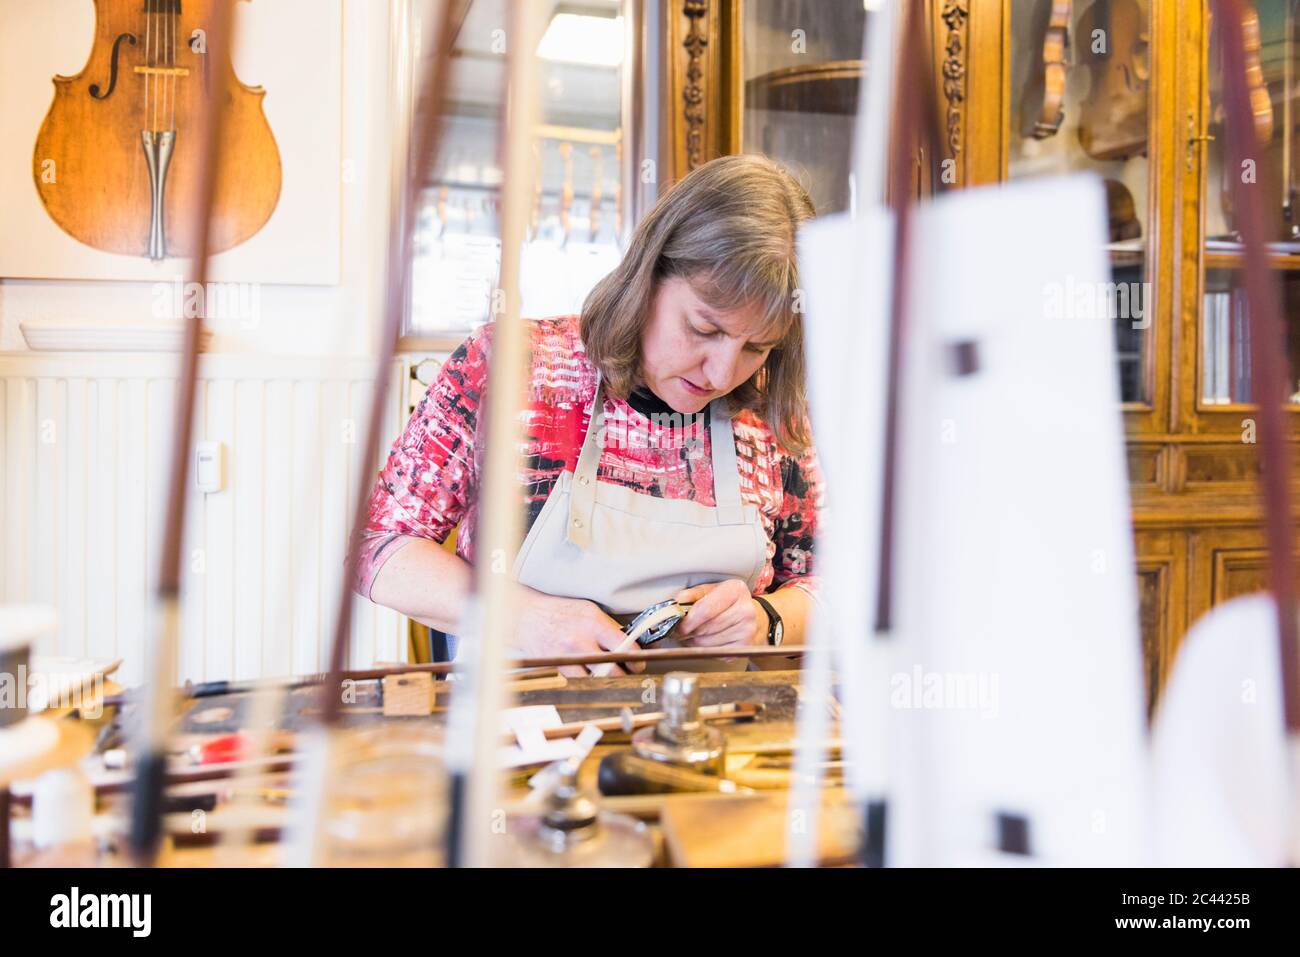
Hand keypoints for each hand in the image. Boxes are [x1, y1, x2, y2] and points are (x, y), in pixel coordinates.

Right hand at [512, 589, 643, 676]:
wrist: (527, 616)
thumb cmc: (561, 611)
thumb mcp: (589, 610)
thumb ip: (608, 627)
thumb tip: (629, 643)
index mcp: (594, 623)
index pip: (625, 647)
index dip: (636, 659)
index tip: (638, 662)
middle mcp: (581, 640)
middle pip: (612, 670)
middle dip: (624, 674)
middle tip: (627, 672)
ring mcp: (568, 656)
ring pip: (596, 681)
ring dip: (607, 681)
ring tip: (610, 675)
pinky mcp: (558, 667)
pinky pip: (580, 682)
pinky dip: (589, 682)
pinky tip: (591, 676)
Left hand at [673, 580, 765, 660]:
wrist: (757, 619)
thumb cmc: (731, 603)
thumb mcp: (713, 590)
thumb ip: (694, 594)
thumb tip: (677, 602)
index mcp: (736, 590)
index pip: (705, 609)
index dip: (687, 620)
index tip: (678, 624)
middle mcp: (745, 610)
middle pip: (705, 627)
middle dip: (688, 632)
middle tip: (680, 631)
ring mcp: (747, 631)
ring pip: (708, 642)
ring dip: (695, 641)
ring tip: (694, 635)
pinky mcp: (744, 648)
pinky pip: (715, 652)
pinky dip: (705, 649)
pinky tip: (706, 641)